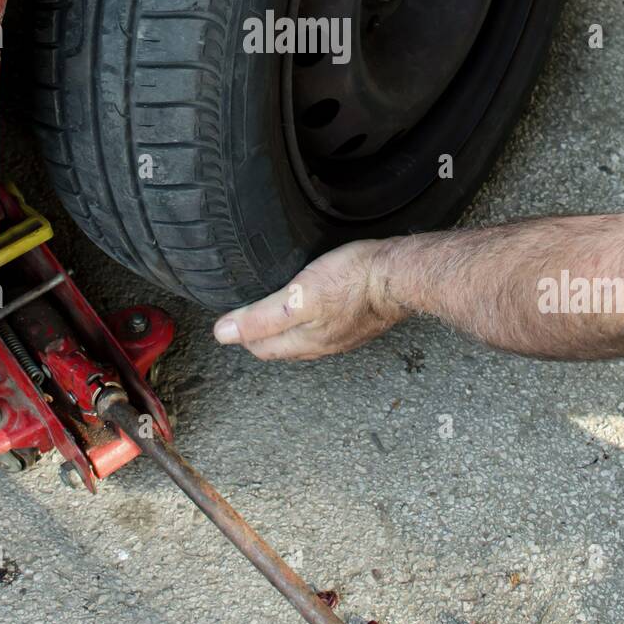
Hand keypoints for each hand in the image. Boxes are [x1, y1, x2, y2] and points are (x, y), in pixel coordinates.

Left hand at [212, 239, 408, 360]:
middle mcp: (323, 344)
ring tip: (273, 313)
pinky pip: (327, 328)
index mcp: (306, 341)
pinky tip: (313, 306)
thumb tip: (223, 333)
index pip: (263, 348)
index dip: (244, 336)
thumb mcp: (299, 296)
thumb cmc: (353, 281)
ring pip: (305, 339)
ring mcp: (343, 335)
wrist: (400, 276)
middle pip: (282, 346)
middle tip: (246, 317)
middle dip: (262, 335)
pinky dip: (310, 321)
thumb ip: (261, 317)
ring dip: (286, 330)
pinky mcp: (359, 320)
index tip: (230, 322)